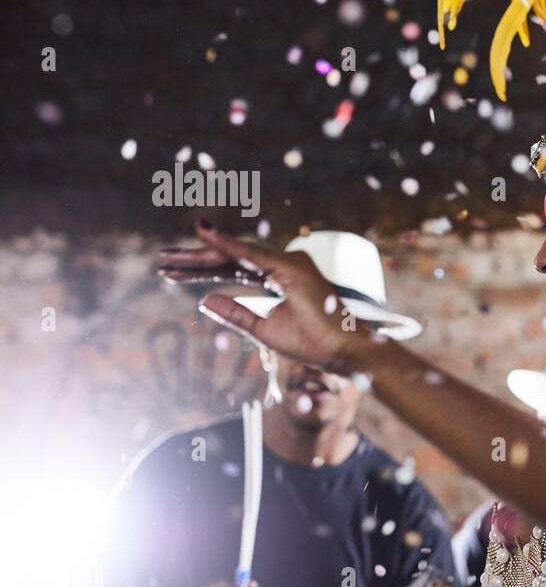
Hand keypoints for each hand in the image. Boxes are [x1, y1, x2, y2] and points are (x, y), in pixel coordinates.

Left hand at [158, 222, 366, 371]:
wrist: (343, 351)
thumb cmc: (312, 343)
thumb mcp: (263, 329)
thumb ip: (236, 313)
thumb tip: (203, 300)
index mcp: (277, 279)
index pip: (233, 268)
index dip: (201, 270)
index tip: (170, 270)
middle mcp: (282, 265)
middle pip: (230, 259)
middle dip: (194, 261)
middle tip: (161, 261)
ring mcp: (288, 264)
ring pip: (236, 255)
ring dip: (201, 256)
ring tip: (168, 258)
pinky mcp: (291, 268)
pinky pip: (253, 254)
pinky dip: (228, 245)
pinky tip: (204, 235)